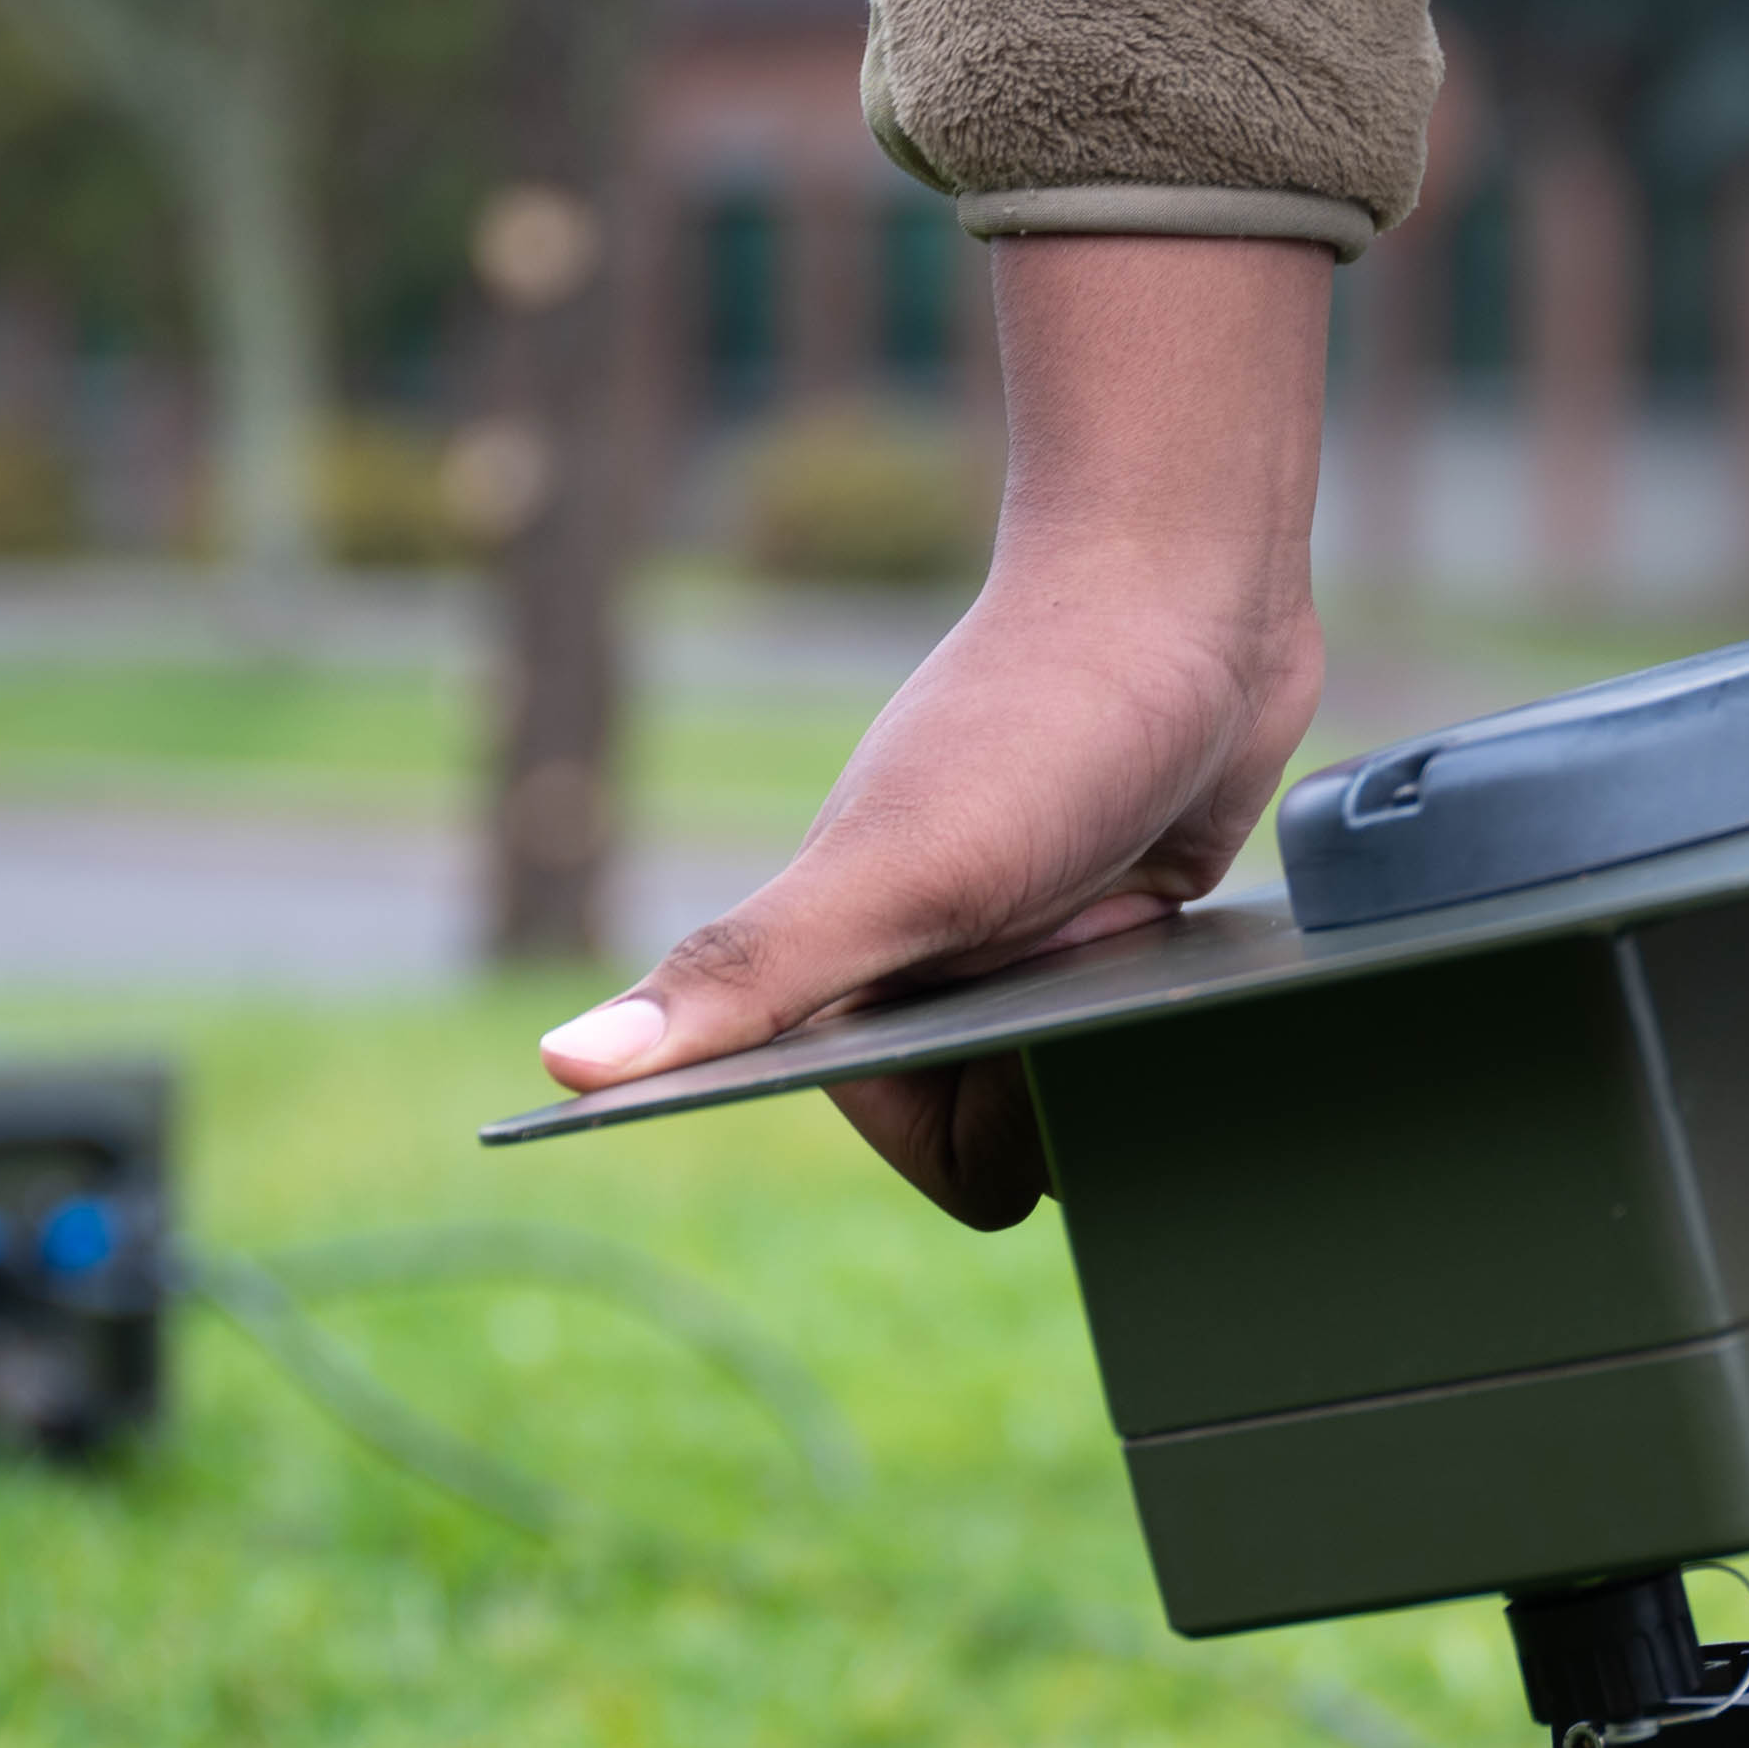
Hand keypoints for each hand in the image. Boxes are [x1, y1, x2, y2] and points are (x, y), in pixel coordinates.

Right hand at [532, 237, 1334, 1223]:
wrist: (1188, 590)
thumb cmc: (1040, 720)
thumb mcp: (895, 866)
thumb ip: (744, 973)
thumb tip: (559, 1062)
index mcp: (846, 986)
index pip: (943, 1157)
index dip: (1001, 1120)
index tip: (1031, 1025)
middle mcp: (928, 976)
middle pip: (1033, 1131)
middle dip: (1079, 1068)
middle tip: (1097, 959)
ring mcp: (1024, 953)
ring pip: (1094, 1080)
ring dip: (1136, 1030)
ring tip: (1146, 930)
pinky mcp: (1111, 922)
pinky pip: (1145, 1023)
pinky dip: (1177, 994)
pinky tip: (1186, 919)